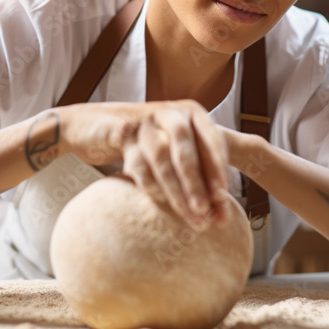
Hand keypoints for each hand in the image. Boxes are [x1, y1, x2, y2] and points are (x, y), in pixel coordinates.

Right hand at [56, 101, 231, 226]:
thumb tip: (233, 199)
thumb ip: (205, 168)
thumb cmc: (147, 142)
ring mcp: (143, 120)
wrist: (95, 127)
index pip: (212, 140)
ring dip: (176, 189)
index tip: (223, 198)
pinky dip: (151, 185)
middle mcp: (170, 112)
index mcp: (192, 112)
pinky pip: (137, 162)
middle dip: (197, 181)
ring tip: (190, 216)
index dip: (218, 170)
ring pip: (161, 155)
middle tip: (206, 212)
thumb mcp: (179, 147)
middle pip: (185, 146)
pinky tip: (160, 203)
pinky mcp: (120, 131)